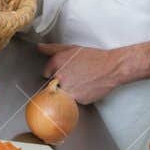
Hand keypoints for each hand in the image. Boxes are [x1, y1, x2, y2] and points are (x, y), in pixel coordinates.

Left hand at [35, 40, 149, 104]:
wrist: (112, 68)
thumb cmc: (93, 57)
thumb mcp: (72, 49)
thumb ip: (53, 49)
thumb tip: (38, 47)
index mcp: (57, 62)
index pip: (45, 73)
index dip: (54, 72)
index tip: (64, 71)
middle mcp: (60, 76)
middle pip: (53, 85)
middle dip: (61, 83)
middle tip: (75, 77)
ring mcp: (68, 89)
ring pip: (62, 95)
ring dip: (69, 91)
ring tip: (81, 83)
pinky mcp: (77, 99)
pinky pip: (73, 101)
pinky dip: (78, 96)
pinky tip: (87, 88)